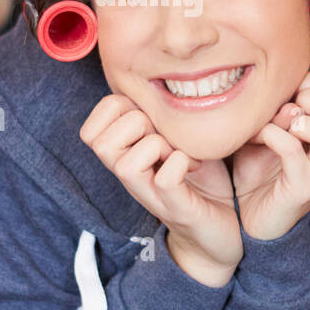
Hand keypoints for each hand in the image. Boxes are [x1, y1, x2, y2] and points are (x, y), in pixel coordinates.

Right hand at [79, 94, 241, 280]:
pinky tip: (192, 165)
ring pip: (125, 163)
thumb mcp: (171, 138)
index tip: (148, 118)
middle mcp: (128, 177)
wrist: (218, 233)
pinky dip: (180, 163)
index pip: (91, 126)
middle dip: (137, 125)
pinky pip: (164, 178)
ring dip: (156, 147)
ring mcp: (148, 195)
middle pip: (100, 142)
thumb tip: (156, 76)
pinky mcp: (175, 209)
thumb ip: (156, 115)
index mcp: (123, 157)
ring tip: (176, 152)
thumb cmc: (196, 180)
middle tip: (164, 135)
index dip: (117, 110)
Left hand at [232, 68, 309, 241]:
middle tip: (285, 114)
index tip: (286, 96)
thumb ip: (274, 102)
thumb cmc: (258, 167)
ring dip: (300, 122)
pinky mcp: (306, 189)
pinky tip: (261, 139)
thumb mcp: (264, 124)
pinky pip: (295, 152)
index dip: (309, 80)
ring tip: (278, 130)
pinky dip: (275, 137)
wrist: (248, 217)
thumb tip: (278, 89)